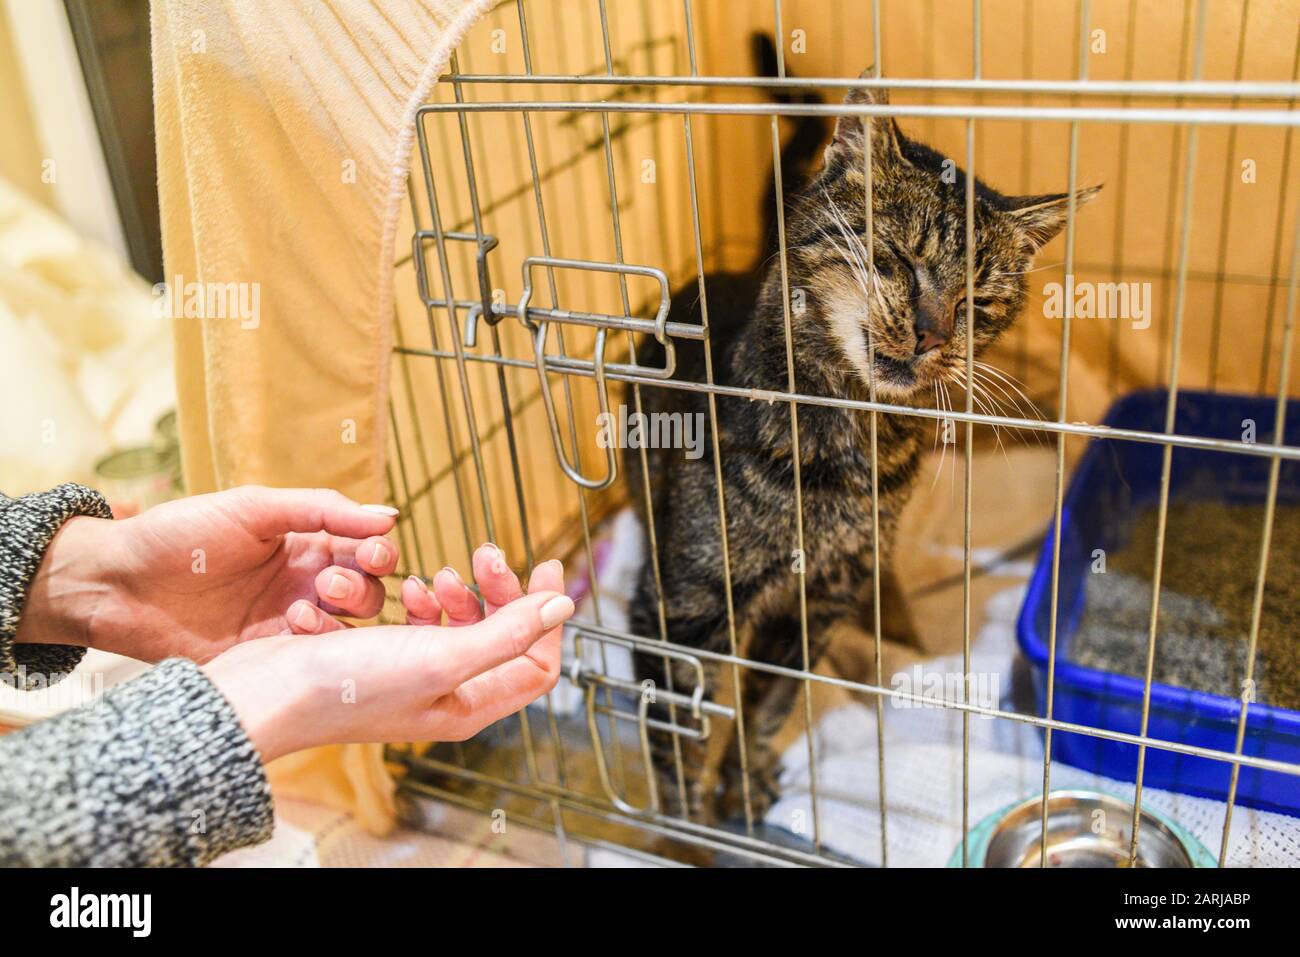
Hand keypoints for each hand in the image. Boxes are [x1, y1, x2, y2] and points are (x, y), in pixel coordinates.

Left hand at [16, 486, 400, 663]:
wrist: (118, 585)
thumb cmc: (179, 535)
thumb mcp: (253, 508)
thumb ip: (322, 509)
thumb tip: (388, 514)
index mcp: (307, 544)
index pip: (368, 551)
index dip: (380, 554)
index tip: (372, 553)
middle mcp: (305, 585)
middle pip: (370, 594)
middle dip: (361, 588)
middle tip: (328, 583)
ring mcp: (289, 625)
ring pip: (350, 632)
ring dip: (342, 619)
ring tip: (302, 610)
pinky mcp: (269, 660)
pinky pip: (314, 661)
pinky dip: (318, 648)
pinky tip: (290, 631)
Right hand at [201, 558, 571, 759]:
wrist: (264, 693)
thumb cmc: (346, 687)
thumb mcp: (440, 657)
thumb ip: (507, 633)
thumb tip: (563, 606)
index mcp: (469, 706)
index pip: (537, 665)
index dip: (547, 616)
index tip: (546, 565)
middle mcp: (445, 695)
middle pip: (498, 636)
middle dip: (496, 592)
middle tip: (483, 555)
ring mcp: (411, 676)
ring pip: (456, 624)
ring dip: (454, 592)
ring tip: (434, 577)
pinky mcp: (378, 656)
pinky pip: (415, 622)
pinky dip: (415, 598)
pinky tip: (401, 585)